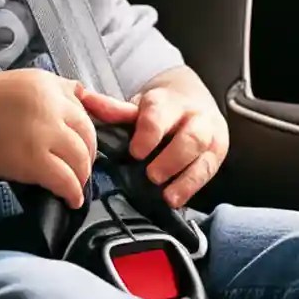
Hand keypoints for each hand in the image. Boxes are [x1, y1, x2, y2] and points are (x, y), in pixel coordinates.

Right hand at [0, 69, 96, 208]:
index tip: (80, 143)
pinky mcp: (33, 159)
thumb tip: (73, 108)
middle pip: (87, 131)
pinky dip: (72, 193)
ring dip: (82, 175)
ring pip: (81, 157)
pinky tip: (69, 200)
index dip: (84, 128)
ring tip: (74, 186)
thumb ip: (42, 95)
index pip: (82, 103)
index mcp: (43, 81)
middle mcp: (48, 101)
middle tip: (80, 169)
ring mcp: (42, 130)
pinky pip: (67, 180)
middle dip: (88, 154)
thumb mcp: (9, 87)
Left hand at [79, 76, 228, 207]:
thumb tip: (82, 98)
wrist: (191, 101)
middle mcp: (194, 118)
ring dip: (187, 178)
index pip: (160, 116)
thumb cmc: (159, 109)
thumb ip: (112, 108)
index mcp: (169, 103)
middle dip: (173, 158)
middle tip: (153, 176)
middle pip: (191, 137)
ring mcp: (210, 137)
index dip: (149, 134)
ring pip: (205, 156)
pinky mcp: (216, 155)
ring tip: (168, 196)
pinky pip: (208, 172)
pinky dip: (193, 188)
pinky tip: (177, 200)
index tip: (136, 152)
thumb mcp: (137, 106)